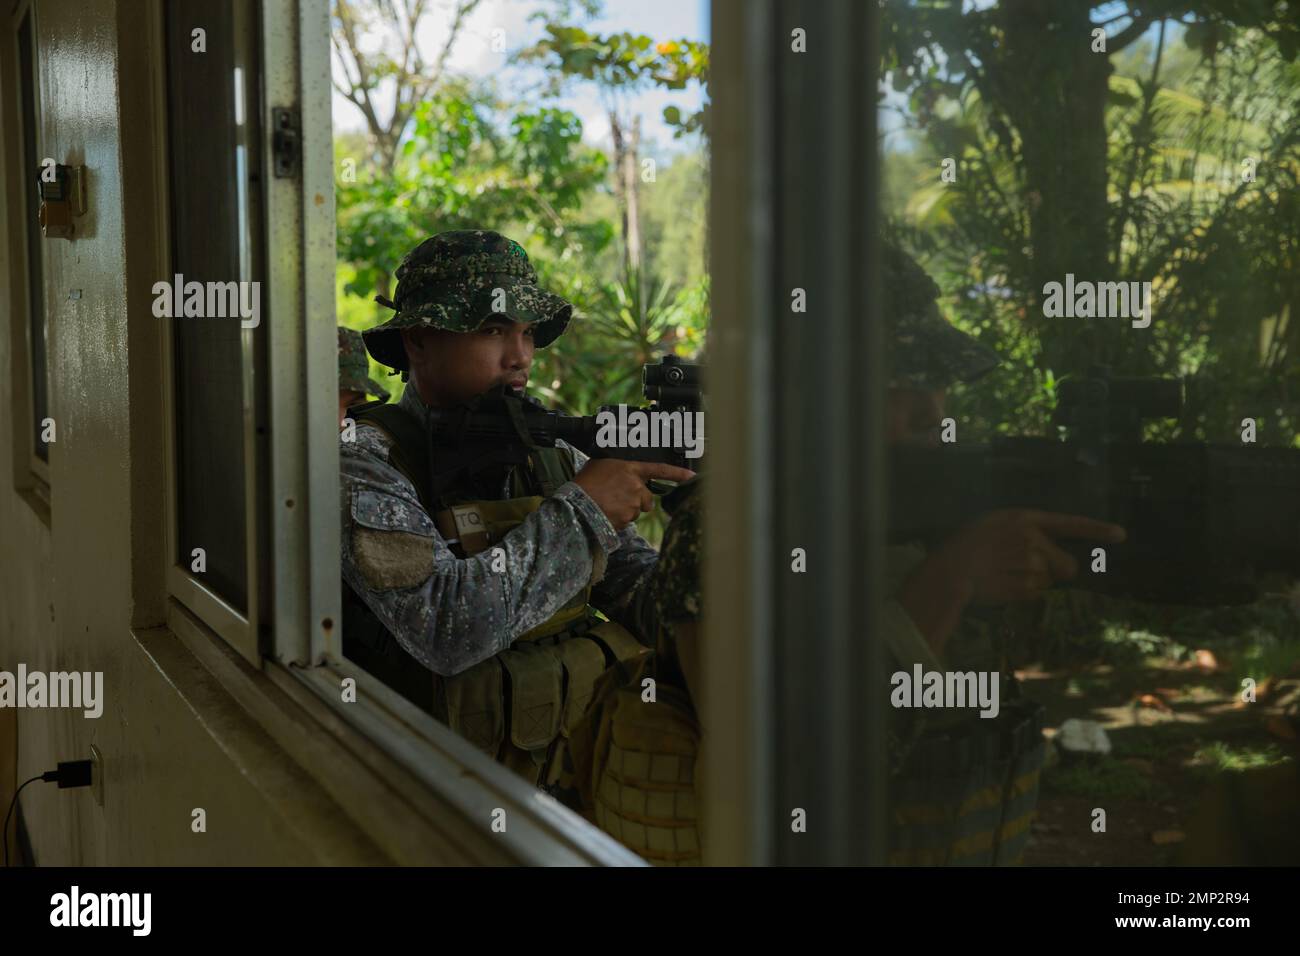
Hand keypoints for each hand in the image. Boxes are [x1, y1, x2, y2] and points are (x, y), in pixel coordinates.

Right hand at [573, 460, 696, 529]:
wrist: (575, 504)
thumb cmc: (584, 484)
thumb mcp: (600, 464)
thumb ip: (619, 467)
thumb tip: (625, 471)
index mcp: (630, 468)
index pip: (660, 469)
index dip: (678, 474)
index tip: (692, 477)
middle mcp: (636, 485)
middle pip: (647, 498)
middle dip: (637, 501)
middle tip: (616, 498)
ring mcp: (633, 503)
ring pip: (636, 511)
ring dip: (626, 510)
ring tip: (607, 505)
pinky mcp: (628, 519)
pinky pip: (627, 522)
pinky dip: (618, 520)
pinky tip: (605, 514)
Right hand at [930, 509, 1125, 604]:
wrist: (948, 570)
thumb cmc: (968, 546)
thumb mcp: (995, 526)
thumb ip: (1028, 536)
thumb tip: (1065, 565)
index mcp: (1023, 519)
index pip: (1068, 523)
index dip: (1096, 530)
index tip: (1121, 535)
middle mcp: (1030, 538)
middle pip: (1067, 565)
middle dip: (1055, 571)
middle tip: (1025, 569)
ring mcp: (1027, 563)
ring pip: (1048, 581)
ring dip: (1031, 582)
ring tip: (1002, 574)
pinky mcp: (1023, 585)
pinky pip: (1036, 594)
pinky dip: (1022, 593)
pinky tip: (1001, 584)